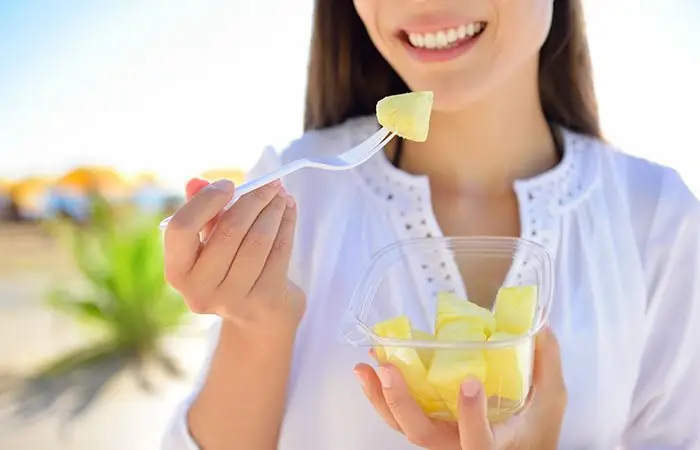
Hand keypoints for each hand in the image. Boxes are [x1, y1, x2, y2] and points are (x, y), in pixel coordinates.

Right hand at [164, 178, 304, 332]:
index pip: (181, 229)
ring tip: (282, 194)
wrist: (260, 316)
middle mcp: (199, 291)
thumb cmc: (231, 268)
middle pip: (228, 231)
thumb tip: (195, 181)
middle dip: (253, 200)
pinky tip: (289, 210)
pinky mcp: (263, 301)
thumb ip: (201, 212)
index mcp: (177, 272)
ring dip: (274, 210)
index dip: (206, 201)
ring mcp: (232, 301)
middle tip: (270, 183)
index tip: (230, 184)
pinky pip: (279, 251)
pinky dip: (287, 224)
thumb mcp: (210, 242)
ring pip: (258, 240)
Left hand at [354, 327, 566, 449]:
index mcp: (494, 443)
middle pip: (423, 435)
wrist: (519, 449)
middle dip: (401, 402)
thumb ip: (546, 362)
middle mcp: (459, 444)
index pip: (478, 441)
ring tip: (366, 366)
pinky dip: (380, 393)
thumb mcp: (551, 399)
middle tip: (388, 368)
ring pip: (403, 427)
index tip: (470, 383)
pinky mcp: (428, 424)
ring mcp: (440, 436)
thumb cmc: (536, 429)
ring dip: (380, 397)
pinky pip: (399, 416)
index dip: (470, 415)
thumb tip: (539, 324)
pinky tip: (371, 367)